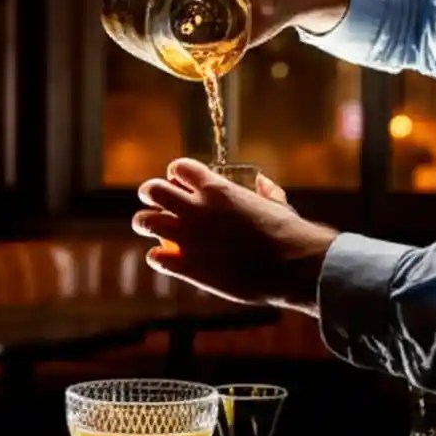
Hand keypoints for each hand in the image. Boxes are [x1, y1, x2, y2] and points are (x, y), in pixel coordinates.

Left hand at [132, 158, 336, 316]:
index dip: (175, 174)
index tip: (177, 182)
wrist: (291, 268)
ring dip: (144, 223)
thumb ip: (264, 191)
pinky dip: (156, 258)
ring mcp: (189, 238)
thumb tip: (261, 182)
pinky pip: (155, 258)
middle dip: (149, 194)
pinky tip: (164, 261)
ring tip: (148, 229)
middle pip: (152, 190)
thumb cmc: (289, 234)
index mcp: (216, 189)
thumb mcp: (277, 204)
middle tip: (152, 203)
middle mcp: (196, 209)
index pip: (179, 168)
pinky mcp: (187, 266)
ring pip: (145, 221)